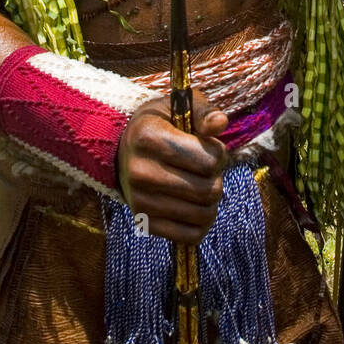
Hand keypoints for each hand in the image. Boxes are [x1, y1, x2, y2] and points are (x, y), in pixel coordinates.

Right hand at [117, 90, 227, 243]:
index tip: (209, 146)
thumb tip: (220, 123)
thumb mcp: (177, 107)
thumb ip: (203, 112)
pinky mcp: (144, 222)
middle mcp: (140, 172)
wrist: (123, 149)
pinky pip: (190, 236)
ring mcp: (140, 200)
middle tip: (207, 168)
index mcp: (147, 137)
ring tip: (200, 184)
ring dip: (211, 201)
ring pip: (203, 215)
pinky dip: (201, 223)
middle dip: (216, 177)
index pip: (207, 160)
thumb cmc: (158, 125)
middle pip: (208, 190)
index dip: (218, 153)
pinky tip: (194, 205)